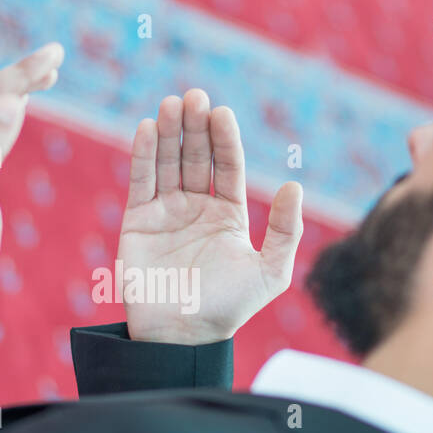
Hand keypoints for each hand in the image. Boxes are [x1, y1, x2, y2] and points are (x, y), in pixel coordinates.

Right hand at [117, 89, 303, 343]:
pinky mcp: (137, 222)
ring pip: (166, 162)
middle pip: (195, 156)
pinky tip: (145, 128)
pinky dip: (141, 155)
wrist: (182, 336)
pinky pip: (140, 181)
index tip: (222, 113)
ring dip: (167, 132)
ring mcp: (165, 213)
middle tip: (194, 97)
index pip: (226, 166)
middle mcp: (195, 207)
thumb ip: (285, 231)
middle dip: (195, 126)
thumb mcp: (270, 272)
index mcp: (227, 214)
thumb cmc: (228, 308)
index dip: (224, 139)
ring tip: (170, 105)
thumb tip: (295, 186)